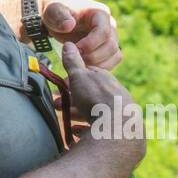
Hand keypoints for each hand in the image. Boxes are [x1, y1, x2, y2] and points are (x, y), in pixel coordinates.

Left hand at [36, 0, 121, 70]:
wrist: (57, 18)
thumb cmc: (56, 12)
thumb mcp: (54, 10)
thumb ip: (60, 16)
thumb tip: (69, 25)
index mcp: (100, 12)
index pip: (103, 32)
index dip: (90, 44)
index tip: (75, 49)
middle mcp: (110, 25)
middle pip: (111, 46)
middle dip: (92, 56)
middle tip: (75, 59)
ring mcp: (111, 38)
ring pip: (115, 56)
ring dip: (97, 64)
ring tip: (79, 64)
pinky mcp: (108, 49)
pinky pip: (111, 62)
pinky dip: (99, 69)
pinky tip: (84, 68)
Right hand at [58, 42, 143, 164]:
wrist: (118, 130)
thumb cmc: (96, 99)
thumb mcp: (80, 77)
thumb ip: (73, 62)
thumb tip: (69, 44)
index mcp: (107, 80)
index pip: (90, 76)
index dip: (74, 80)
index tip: (62, 86)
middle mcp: (117, 95)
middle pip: (92, 95)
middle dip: (73, 100)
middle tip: (58, 105)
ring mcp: (119, 114)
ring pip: (97, 112)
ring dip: (79, 115)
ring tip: (66, 120)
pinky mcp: (119, 132)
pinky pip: (101, 130)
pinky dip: (87, 130)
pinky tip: (77, 132)